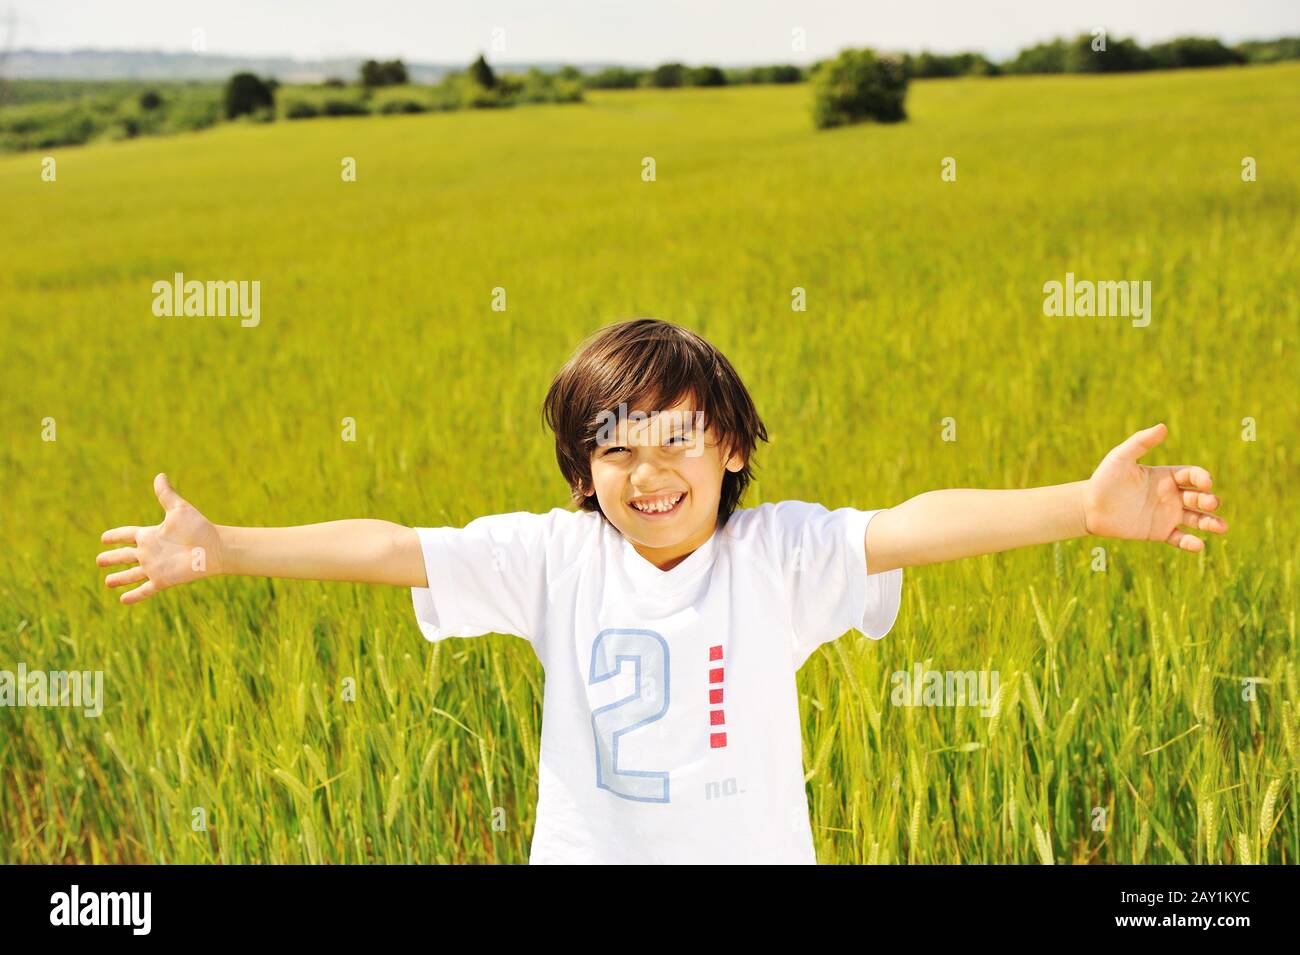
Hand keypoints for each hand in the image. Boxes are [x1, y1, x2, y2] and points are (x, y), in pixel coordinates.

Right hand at [96, 473, 224, 603]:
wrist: (214, 548)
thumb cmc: (198, 527)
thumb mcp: (178, 509)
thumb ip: (166, 494)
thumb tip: (160, 475)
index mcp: (151, 535)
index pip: (127, 535)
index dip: (115, 536)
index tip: (103, 537)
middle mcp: (150, 552)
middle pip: (125, 556)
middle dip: (112, 558)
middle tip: (98, 560)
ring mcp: (155, 567)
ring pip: (131, 575)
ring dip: (119, 579)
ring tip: (107, 582)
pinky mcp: (162, 580)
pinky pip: (144, 590)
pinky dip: (134, 595)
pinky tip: (122, 601)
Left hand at [1083, 423, 1226, 551]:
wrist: (1089, 507)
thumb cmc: (1104, 479)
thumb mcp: (1121, 458)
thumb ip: (1141, 443)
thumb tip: (1163, 427)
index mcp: (1166, 477)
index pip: (1192, 476)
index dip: (1202, 479)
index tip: (1205, 482)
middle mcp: (1171, 496)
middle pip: (1199, 498)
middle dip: (1209, 500)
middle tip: (1210, 502)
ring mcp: (1166, 515)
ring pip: (1196, 519)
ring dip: (1211, 522)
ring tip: (1222, 527)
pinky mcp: (1158, 532)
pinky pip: (1179, 539)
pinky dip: (1190, 543)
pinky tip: (1198, 545)